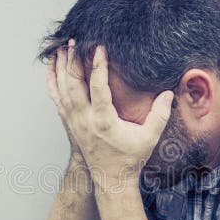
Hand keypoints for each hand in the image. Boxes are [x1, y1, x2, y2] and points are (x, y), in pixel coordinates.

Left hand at [46, 39, 173, 190]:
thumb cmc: (131, 158)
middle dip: (73, 60)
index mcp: (104, 121)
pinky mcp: (69, 124)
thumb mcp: (149, 137)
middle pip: (73, 84)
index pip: (98, 87)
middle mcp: (85, 120)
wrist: (111, 179)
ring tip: (62, 47)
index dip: (98, 65)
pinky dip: (52, 82)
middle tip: (75, 40)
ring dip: (61, 67)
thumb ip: (160, 114)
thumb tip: (168, 92)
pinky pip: (56, 99)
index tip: (99, 47)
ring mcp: (74, 122)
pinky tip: (51, 68)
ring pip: (62, 89)